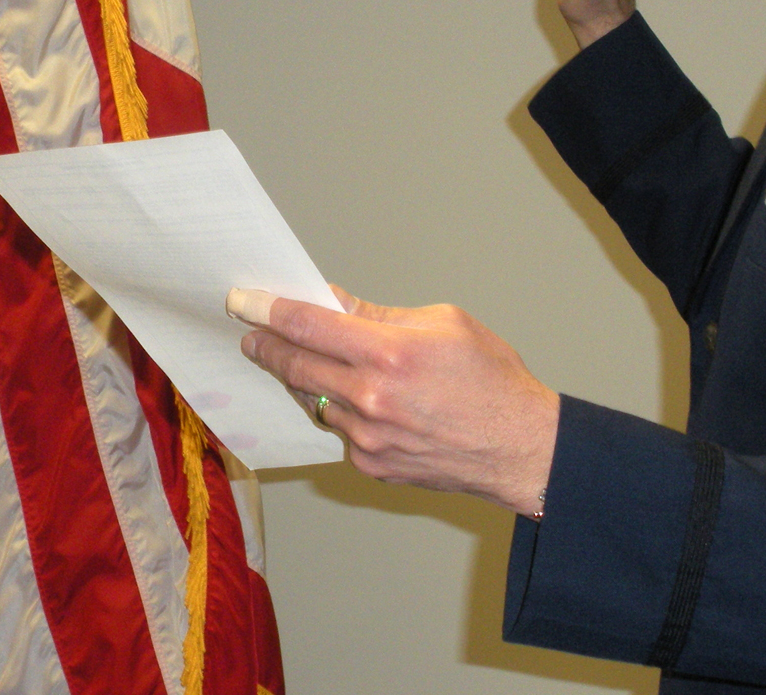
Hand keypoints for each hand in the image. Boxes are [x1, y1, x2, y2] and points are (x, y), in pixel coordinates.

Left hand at [232, 287, 559, 515]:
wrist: (522, 449)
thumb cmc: (492, 380)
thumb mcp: (444, 323)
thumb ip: (379, 316)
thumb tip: (332, 304)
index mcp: (390, 354)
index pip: (308, 326)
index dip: (267, 309)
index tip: (242, 301)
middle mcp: (371, 398)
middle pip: (295, 365)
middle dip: (266, 345)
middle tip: (251, 333)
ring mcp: (368, 438)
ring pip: (314, 399)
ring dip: (306, 378)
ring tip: (310, 360)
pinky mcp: (371, 465)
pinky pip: (339, 429)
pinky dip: (341, 409)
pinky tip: (360, 400)